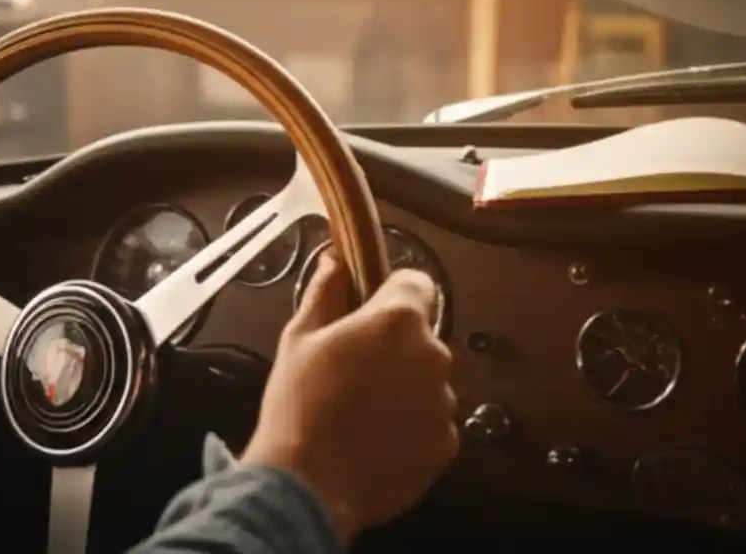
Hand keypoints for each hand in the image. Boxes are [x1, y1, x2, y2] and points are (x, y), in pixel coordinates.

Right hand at [240, 250, 456, 544]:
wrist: (307, 484)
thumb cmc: (298, 404)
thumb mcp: (299, 338)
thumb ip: (325, 291)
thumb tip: (335, 260)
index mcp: (397, 320)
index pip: (417, 283)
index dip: (392, 292)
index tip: (370, 309)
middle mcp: (433, 355)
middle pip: (420, 336)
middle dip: (393, 347)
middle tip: (351, 369)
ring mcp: (443, 402)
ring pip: (426, 381)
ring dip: (402, 388)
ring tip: (359, 411)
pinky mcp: (447, 444)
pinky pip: (431, 422)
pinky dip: (409, 426)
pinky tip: (372, 438)